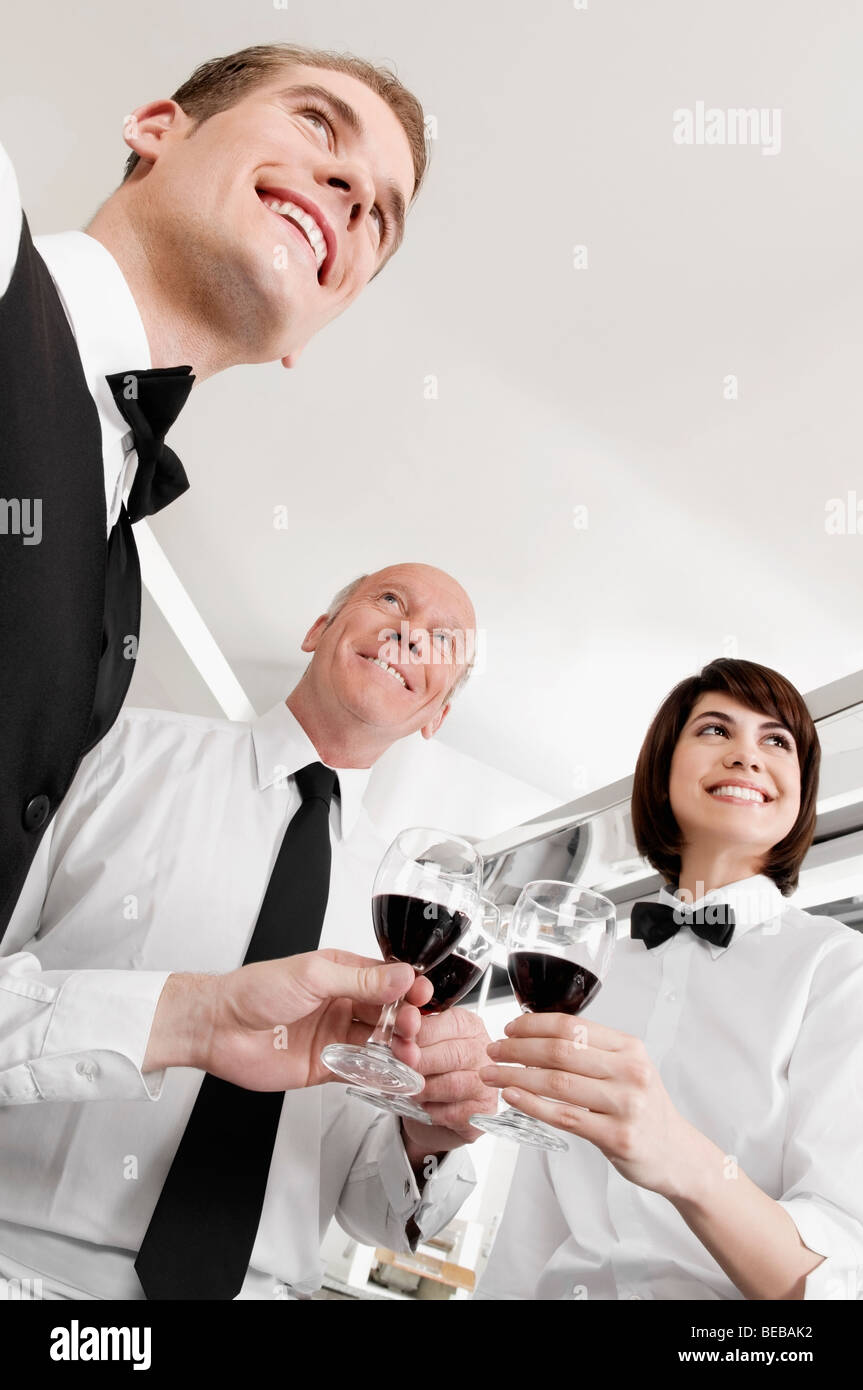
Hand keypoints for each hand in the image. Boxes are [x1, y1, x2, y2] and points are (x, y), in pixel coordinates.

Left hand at [146, 950, 430, 1091]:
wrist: (218, 1028)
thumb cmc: (255, 991)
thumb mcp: (313, 976)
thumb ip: (361, 980)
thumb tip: (403, 977)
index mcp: (341, 973)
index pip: (388, 980)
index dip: (409, 989)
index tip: (425, 997)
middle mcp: (342, 1003)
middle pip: (389, 1013)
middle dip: (407, 1020)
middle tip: (414, 1028)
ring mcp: (335, 1035)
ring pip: (379, 1043)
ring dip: (397, 1048)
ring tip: (408, 1055)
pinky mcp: (326, 1066)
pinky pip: (360, 1070)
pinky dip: (379, 1074)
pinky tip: (393, 1076)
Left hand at [401, 1007, 497, 1159]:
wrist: (442, 1100)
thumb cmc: (433, 1065)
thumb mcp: (421, 1041)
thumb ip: (408, 1032)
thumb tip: (388, 1030)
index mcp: (467, 1024)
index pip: (444, 1024)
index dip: (417, 1035)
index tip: (395, 1043)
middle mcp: (481, 1049)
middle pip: (451, 1055)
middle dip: (419, 1064)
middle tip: (398, 1070)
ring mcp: (487, 1080)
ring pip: (452, 1085)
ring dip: (424, 1090)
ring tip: (409, 1090)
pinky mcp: (483, 1108)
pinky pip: (454, 1112)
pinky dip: (433, 1111)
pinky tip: (424, 1106)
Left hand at [479, 1013, 701, 1197]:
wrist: (677, 1153)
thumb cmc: (643, 1108)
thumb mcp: (627, 1069)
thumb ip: (591, 1052)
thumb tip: (534, 1035)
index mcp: (629, 1047)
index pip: (572, 1025)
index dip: (533, 1025)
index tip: (509, 1028)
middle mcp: (630, 1071)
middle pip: (560, 1051)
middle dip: (517, 1049)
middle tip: (492, 1051)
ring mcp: (626, 1104)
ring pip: (557, 1083)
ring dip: (516, 1076)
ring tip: (492, 1074)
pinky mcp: (617, 1136)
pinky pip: (565, 1116)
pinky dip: (533, 1104)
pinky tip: (513, 1097)